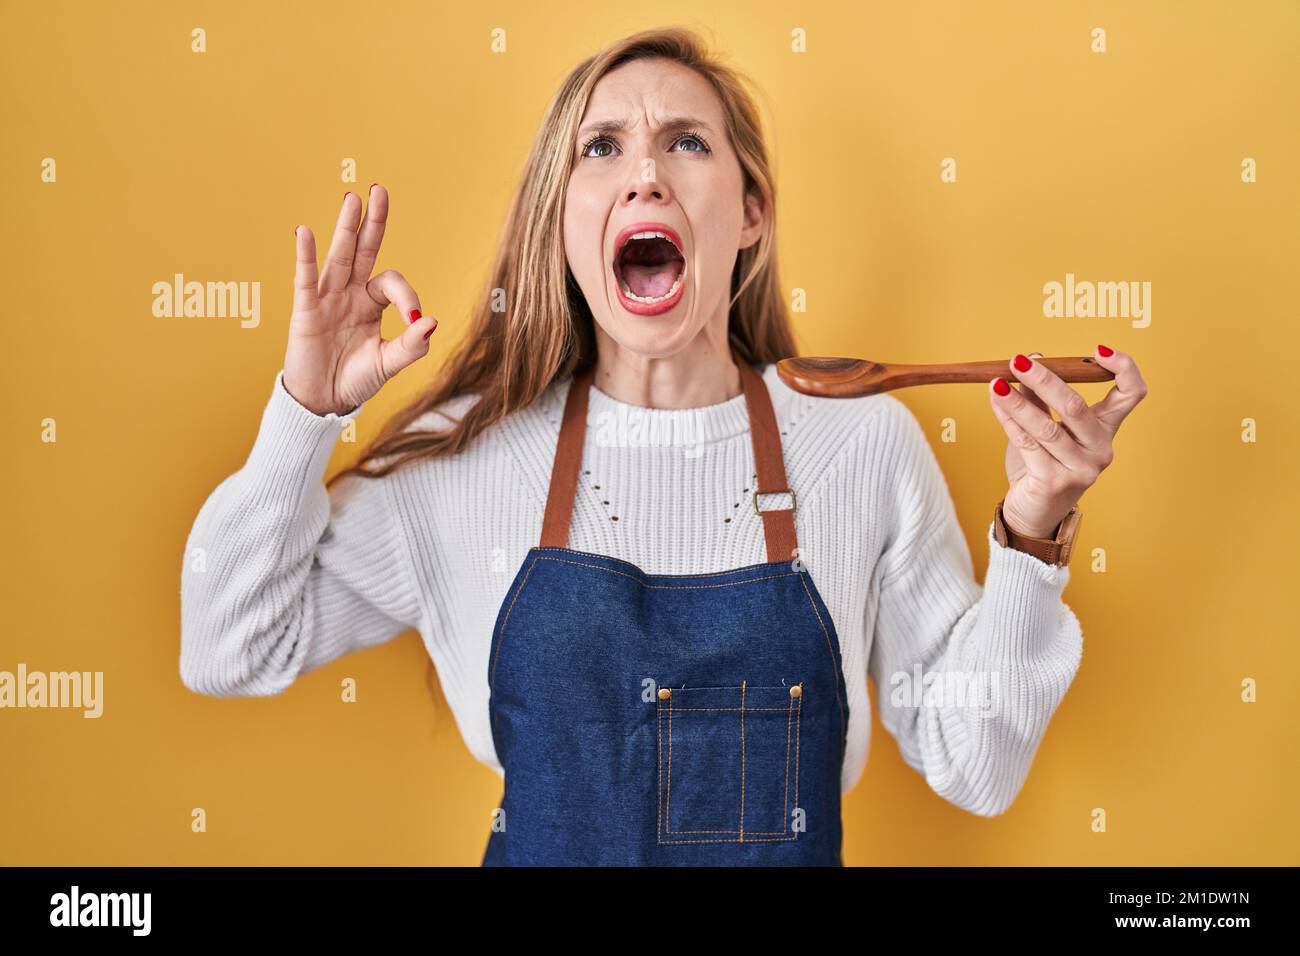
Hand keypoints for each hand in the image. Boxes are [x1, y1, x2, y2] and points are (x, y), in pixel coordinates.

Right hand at [283, 185, 439, 415]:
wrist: (324, 400)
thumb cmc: (356, 380)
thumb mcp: (389, 363)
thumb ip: (411, 345)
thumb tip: (432, 322)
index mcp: (372, 304)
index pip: (391, 283)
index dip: (406, 296)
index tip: (414, 317)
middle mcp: (350, 294)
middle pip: (363, 250)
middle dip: (372, 222)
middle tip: (379, 190)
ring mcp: (327, 299)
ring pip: (338, 257)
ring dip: (345, 228)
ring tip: (352, 198)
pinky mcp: (306, 311)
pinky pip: (306, 279)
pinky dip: (306, 256)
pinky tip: (305, 232)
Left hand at [988, 346, 1147, 537]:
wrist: (1032, 513)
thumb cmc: (1040, 466)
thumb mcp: (1043, 427)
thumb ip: (1040, 398)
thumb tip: (1032, 359)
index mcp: (1105, 430)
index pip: (1132, 394)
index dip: (1123, 367)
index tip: (1098, 350)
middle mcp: (1100, 449)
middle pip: (1077, 406)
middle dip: (1045, 380)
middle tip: (1018, 361)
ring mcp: (1081, 469)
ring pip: (1046, 427)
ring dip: (1017, 401)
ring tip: (995, 383)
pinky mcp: (1055, 482)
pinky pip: (1028, 444)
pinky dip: (1009, 421)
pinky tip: (996, 405)